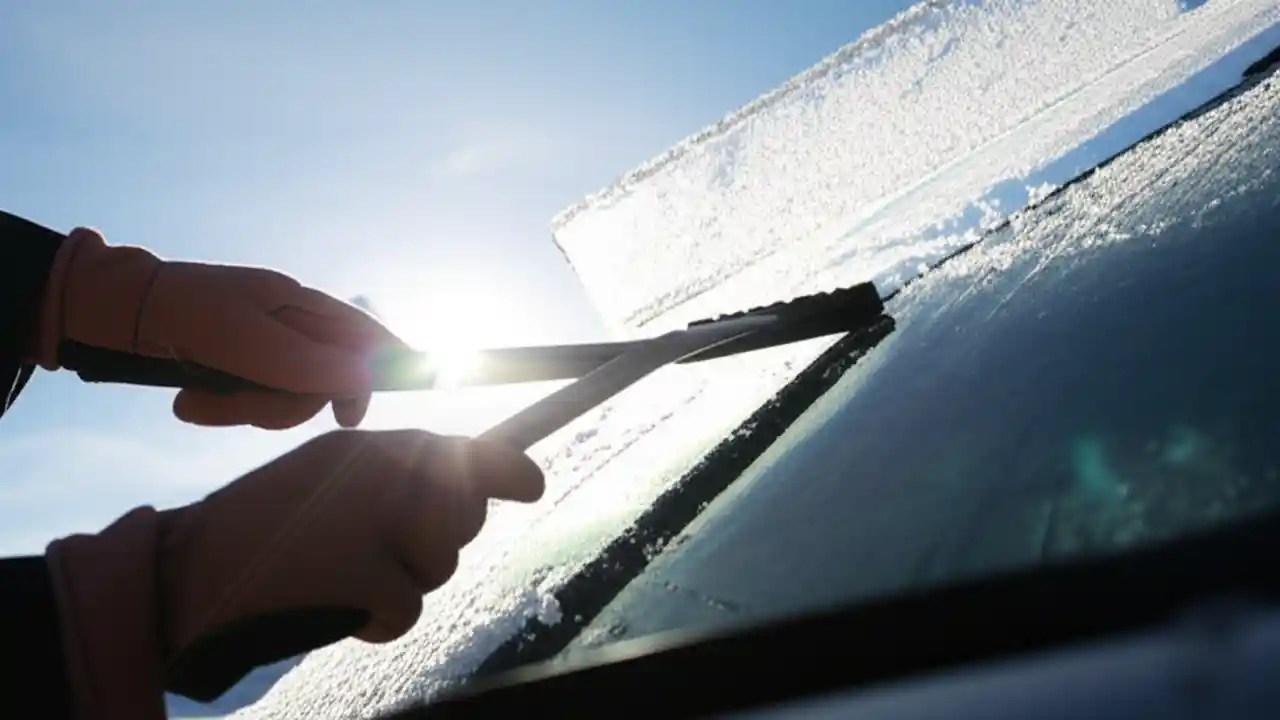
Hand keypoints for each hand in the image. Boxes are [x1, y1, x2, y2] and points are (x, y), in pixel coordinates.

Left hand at [37, 227, 405, 427]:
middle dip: (282, 404)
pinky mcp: (232, 366)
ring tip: (196, 404)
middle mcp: (288, 324)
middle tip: (243, 406)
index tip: (355, 414)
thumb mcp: (249, 340)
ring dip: (240, 409)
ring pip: (281, 397)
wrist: (111, 313)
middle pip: (321, 380)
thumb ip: (310, 362)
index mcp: (300, 302)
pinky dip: (220, 408)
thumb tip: (362, 382)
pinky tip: (188, 403)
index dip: (377, 370)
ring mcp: (260, 346)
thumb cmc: (185, 315)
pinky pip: (247, 400)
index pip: (362, 334)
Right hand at [45, 430, 543, 712]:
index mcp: (371, 445)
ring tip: (340, 571)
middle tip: (379, 546)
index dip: (509, 470)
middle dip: (436, 538)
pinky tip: (335, 601)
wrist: (191, 571)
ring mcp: (377, 523)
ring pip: (438, 566)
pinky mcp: (367, 576)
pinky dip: (378, 617)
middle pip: (461, 518)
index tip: (534, 484)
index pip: (466, 451)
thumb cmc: (262, 524)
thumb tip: (476, 487)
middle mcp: (383, 473)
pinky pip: (408, 609)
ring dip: (402, 579)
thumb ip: (398, 473)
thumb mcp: (331, 474)